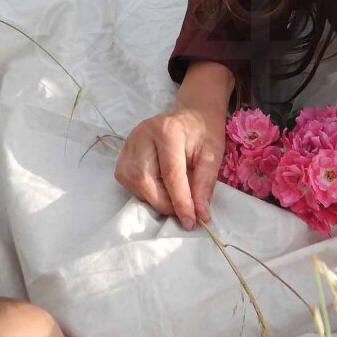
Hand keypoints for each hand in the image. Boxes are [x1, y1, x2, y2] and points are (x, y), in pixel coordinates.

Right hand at [114, 101, 226, 229]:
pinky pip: (127, 180)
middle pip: (144, 180)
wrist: (191, 114)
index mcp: (168, 131)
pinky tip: (158, 187)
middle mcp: (142, 135)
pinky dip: (143, 191)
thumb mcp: (213, 155)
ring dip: (153, 198)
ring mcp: (129, 142)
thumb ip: (205, 184)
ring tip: (172, 196)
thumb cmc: (203, 133)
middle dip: (163, 203)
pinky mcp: (123, 151)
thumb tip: (200, 214)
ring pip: (133, 183)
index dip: (181, 201)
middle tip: (182, 211)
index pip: (171, 173)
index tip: (191, 222)